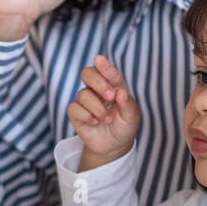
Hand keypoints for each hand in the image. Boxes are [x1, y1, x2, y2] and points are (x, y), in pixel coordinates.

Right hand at [66, 55, 141, 169]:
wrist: (114, 146)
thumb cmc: (124, 126)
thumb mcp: (132, 117)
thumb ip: (128, 105)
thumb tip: (120, 92)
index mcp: (113, 85)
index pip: (107, 71)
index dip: (103, 66)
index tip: (99, 59)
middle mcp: (97, 90)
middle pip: (88, 73)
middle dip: (98, 82)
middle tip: (110, 96)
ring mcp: (85, 101)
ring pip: (83, 94)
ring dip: (97, 108)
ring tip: (107, 119)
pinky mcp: (76, 113)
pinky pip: (74, 108)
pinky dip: (86, 116)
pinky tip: (94, 122)